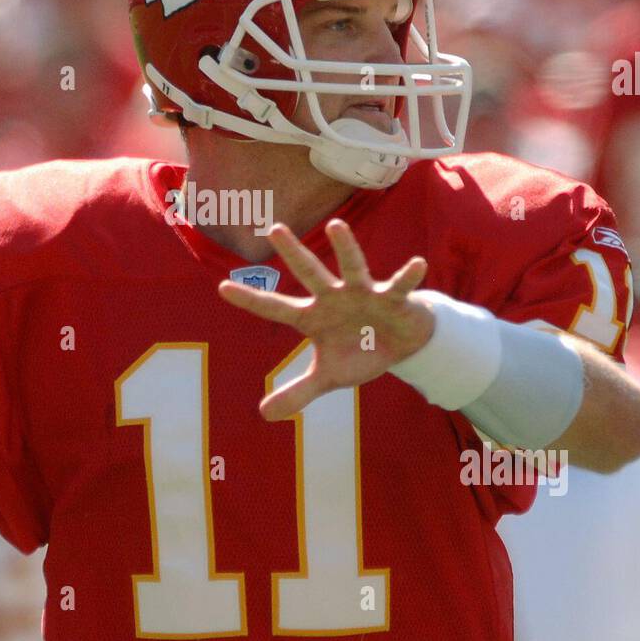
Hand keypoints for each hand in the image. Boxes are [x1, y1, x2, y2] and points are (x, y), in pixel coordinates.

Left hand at [217, 219, 433, 420]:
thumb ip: (297, 392)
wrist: (399, 344)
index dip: (252, 300)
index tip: (222, 287)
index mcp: (314, 316)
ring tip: (336, 226)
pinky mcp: (392, 298)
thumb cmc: (359, 352)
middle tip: (274, 228)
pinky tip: (417, 264)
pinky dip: (408, 276)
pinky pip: (399, 286)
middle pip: (310, 273)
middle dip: (293, 252)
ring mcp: (363, 294)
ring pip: (352, 268)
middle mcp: (334, 298)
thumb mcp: (327, 377)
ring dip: (346, 248)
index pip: (276, 308)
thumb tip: (263, 414)